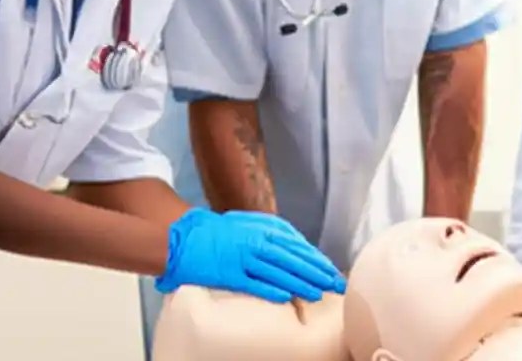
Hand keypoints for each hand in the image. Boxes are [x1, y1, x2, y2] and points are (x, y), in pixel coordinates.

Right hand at [155, 208, 345, 302]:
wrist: (186, 236)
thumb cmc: (221, 231)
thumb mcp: (252, 223)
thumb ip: (275, 232)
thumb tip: (300, 246)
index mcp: (264, 229)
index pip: (299, 247)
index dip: (318, 260)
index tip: (333, 271)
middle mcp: (257, 242)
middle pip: (294, 259)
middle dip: (317, 273)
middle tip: (335, 285)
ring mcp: (243, 257)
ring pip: (279, 272)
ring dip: (300, 283)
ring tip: (318, 294)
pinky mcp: (229, 273)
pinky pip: (254, 283)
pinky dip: (271, 289)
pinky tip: (287, 297)